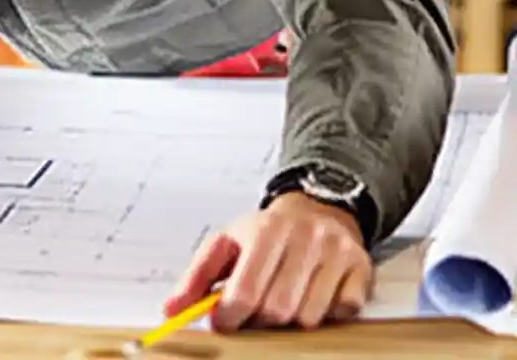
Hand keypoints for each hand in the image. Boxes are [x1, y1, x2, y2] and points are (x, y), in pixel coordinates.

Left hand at [165, 192, 371, 331]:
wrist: (317, 209)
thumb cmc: (265, 233)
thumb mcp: (226, 245)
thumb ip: (196, 278)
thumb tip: (172, 311)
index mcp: (266, 231)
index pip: (245, 290)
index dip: (230, 317)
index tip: (223, 323)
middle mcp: (305, 238)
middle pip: (277, 309)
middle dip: (259, 321)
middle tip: (252, 315)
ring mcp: (337, 253)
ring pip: (309, 317)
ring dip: (291, 322)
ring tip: (281, 303)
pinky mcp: (362, 268)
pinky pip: (342, 312)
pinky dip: (325, 315)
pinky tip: (313, 296)